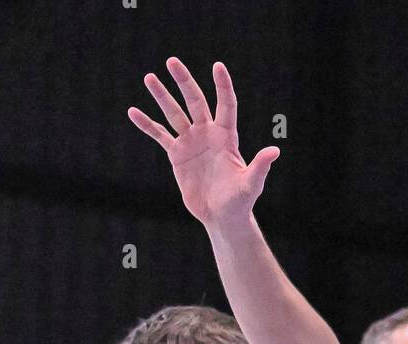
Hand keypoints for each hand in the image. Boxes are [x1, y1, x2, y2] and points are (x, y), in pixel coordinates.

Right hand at [129, 59, 278, 227]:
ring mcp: (191, 142)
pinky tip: (133, 112)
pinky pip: (160, 135)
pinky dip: (147, 124)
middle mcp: (208, 134)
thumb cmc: (239, 202)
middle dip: (184, 82)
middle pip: (195, 101)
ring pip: (174, 113)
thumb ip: (260, 167)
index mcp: (227, 137)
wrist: (221, 217)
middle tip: (172, 61)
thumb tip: (274, 151)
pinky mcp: (177, 155)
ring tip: (149, 77)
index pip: (226, 105)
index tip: (218, 66)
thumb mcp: (250, 184)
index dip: (223, 86)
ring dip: (162, 96)